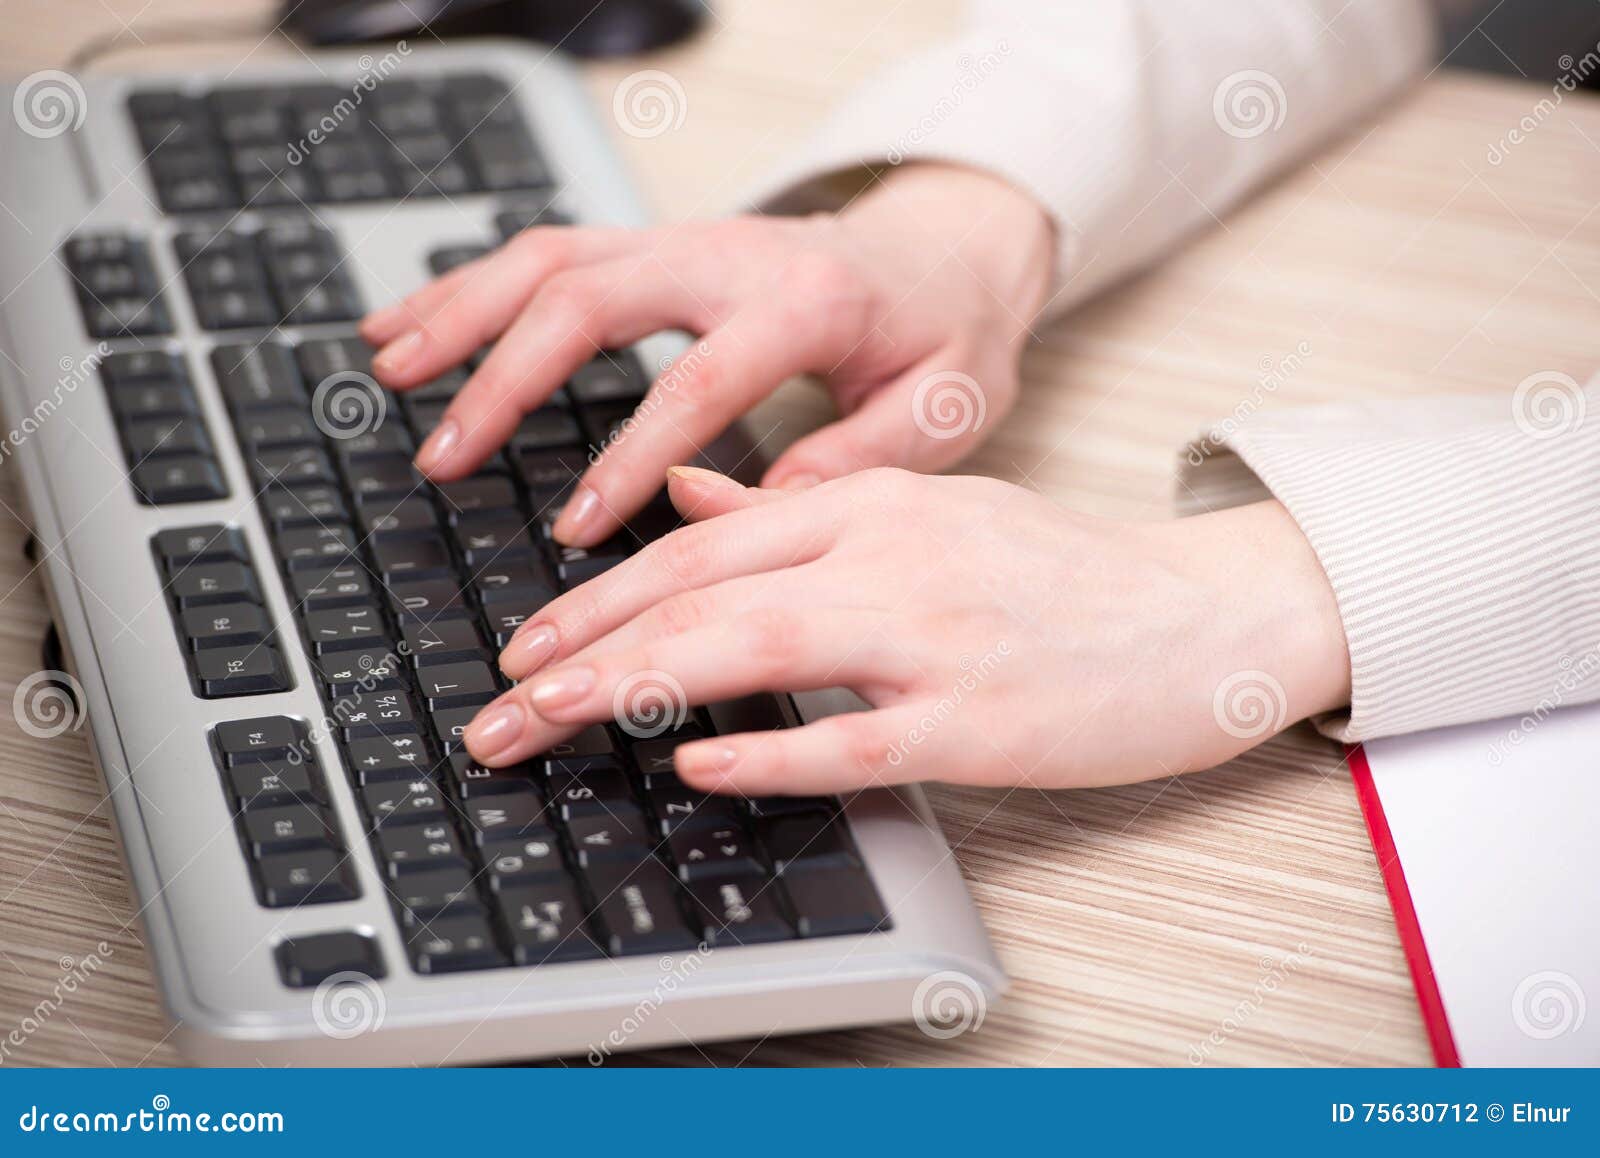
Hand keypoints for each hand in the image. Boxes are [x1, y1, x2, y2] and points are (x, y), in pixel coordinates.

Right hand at [360, 164, 1052, 546]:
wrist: (947, 250)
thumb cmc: (943, 335)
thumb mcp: (945, 405)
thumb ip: (859, 456)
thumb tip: (746, 506)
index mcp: (804, 302)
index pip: (697, 381)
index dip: (631, 456)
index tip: (577, 529)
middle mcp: (729, 256)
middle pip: (590, 297)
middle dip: (506, 378)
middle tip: (445, 455)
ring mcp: (685, 243)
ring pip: (551, 258)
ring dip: (463, 313)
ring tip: (390, 372)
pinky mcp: (658, 249)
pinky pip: (550, 253)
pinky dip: (474, 286)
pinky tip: (414, 323)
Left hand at [462, 468, 1350, 793]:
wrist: (1199, 612)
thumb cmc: (1056, 572)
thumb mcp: (923, 509)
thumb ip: (797, 503)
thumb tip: (686, 497)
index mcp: (869, 501)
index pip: (697, 542)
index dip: (595, 596)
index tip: (523, 645)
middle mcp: (888, 552)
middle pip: (702, 594)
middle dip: (579, 651)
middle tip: (496, 705)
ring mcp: (933, 633)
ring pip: (755, 650)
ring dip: (634, 688)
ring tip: (548, 724)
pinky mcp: (978, 717)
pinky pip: (854, 736)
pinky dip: (769, 751)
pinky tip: (698, 767)